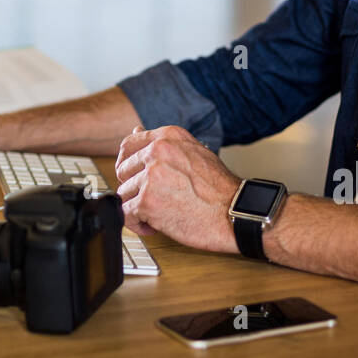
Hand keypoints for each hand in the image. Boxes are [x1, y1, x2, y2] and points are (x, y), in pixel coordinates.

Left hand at [113, 124, 240, 253]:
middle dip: (134, 188)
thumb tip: (136, 131)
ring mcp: (150, 176)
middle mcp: (157, 152)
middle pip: (123, 171)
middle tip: (154, 199)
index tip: (133, 176)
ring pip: (124, 194)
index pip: (128, 145)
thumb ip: (164, 143)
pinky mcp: (147, 202)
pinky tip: (155, 226)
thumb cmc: (219, 188)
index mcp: (167, 137)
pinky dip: (138, 224)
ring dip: (138, 207)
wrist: (234, 212)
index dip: (127, 164)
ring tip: (160, 213)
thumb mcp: (194, 152)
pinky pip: (126, 214)